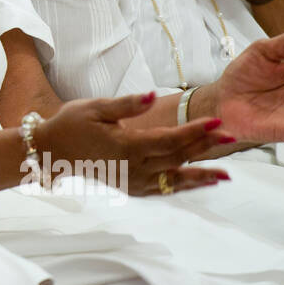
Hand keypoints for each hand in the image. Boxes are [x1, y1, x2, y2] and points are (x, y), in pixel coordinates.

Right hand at [39, 92, 232, 195]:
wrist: (51, 152)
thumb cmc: (71, 124)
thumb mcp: (95, 107)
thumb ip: (128, 104)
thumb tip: (154, 96)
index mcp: (127, 146)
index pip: (170, 139)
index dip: (195, 131)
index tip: (217, 121)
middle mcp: (134, 167)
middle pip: (177, 157)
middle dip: (206, 148)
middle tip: (231, 137)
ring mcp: (133, 180)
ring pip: (174, 178)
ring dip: (201, 176)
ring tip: (226, 176)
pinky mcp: (131, 187)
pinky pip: (162, 188)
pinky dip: (182, 186)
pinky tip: (197, 183)